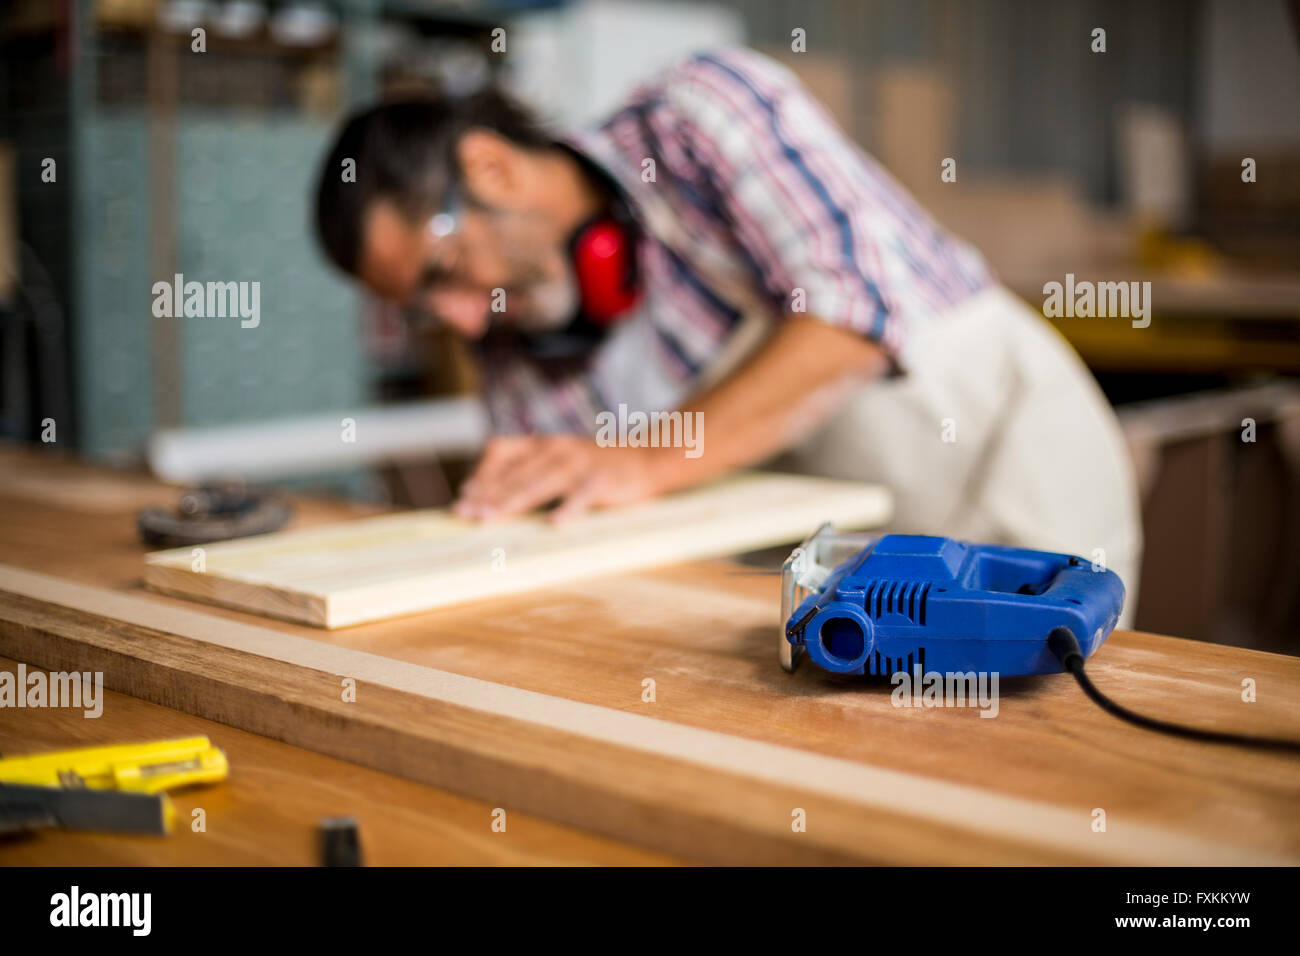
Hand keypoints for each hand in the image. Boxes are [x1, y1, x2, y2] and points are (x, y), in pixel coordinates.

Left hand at [452, 435, 670, 522]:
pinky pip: (582, 496)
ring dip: (513, 501)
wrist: (643, 458)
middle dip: (488, 495)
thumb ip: (526, 471)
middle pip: (516, 473)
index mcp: (542, 444)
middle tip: (467, 515)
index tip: (463, 497)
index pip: (502, 452)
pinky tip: (555, 524)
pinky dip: (569, 509)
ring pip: (540, 483)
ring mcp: (579, 464)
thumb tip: (484, 497)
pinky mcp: (601, 480)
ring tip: (492, 518)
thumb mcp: (557, 459)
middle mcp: (556, 450)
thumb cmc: (591, 466)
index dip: (481, 474)